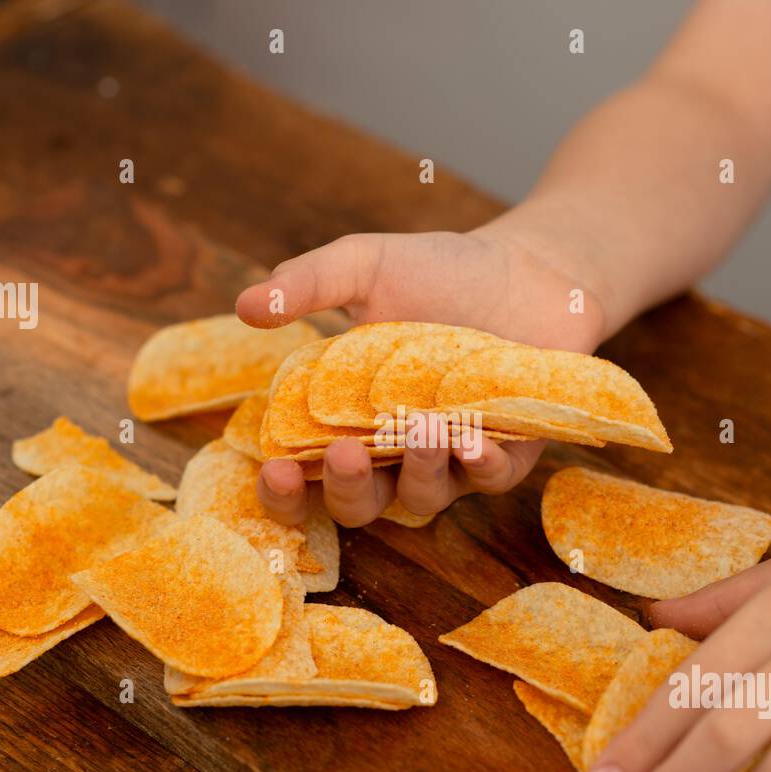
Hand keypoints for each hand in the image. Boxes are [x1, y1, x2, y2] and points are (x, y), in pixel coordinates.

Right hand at [236, 222, 606, 526]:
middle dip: (344, 489)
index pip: (301, 478)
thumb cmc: (439, 272)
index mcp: (344, 419)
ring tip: (423, 427)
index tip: (276, 469)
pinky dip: (479, 466)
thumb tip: (245, 305)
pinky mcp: (505, 458)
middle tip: (347, 452)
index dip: (283, 491)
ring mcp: (448, 462)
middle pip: (355, 505)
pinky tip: (473, 439)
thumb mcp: (367, 266)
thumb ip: (309, 284)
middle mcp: (392, 453)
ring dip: (418, 471)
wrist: (525, 267)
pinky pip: (488, 481)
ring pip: (421, 499)